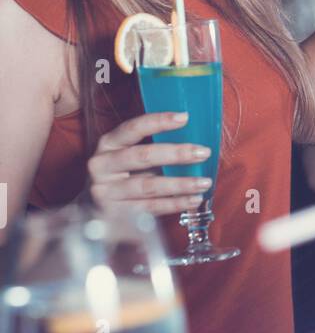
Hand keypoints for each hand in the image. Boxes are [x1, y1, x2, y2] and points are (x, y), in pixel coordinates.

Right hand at [81, 112, 213, 217]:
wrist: (92, 209)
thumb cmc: (120, 175)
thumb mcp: (127, 155)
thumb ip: (153, 146)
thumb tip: (194, 141)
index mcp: (108, 144)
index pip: (133, 128)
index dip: (158, 121)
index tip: (184, 117)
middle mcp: (102, 165)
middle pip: (142, 156)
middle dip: (177, 153)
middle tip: (203, 152)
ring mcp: (106, 191)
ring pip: (148, 186)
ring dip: (180, 184)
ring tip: (204, 182)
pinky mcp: (114, 214)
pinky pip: (150, 208)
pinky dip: (175, 204)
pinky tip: (193, 200)